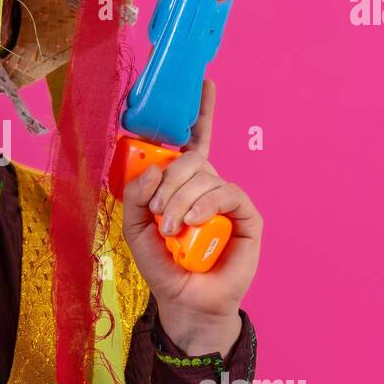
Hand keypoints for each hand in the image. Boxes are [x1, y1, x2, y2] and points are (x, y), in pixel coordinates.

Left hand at [121, 80, 261, 355]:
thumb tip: (155, 169)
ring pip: (204, 176)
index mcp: (184, 183)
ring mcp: (227, 199)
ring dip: (180, 200)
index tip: (204, 82)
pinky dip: (204, 205)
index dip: (201, 112)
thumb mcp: (137, 228)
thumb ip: (137, 195)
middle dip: (168, 181)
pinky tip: (192, 222)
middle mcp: (208, 185)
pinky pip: (226, 193)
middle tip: (158, 212)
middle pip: (190, 158)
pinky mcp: (246, 215)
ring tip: (172, 229)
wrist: (186, 301)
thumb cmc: (164, 264)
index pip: (194, 141)